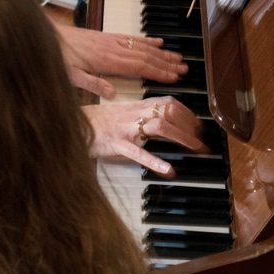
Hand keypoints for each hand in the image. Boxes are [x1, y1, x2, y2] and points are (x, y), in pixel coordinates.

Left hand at [56, 25, 186, 98]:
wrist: (48, 36)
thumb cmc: (58, 58)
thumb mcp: (70, 76)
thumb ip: (92, 84)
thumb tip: (112, 94)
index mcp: (107, 61)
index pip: (139, 67)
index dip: (158, 72)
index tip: (174, 77)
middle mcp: (114, 49)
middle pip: (146, 57)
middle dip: (166, 63)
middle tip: (184, 68)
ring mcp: (112, 41)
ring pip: (142, 47)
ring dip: (161, 53)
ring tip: (178, 57)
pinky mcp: (107, 37)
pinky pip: (132, 39)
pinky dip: (147, 41)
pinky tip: (157, 42)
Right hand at [85, 97, 206, 175]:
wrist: (71, 125)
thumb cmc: (98, 122)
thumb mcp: (123, 113)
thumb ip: (142, 114)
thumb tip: (164, 119)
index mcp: (136, 106)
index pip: (168, 102)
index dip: (187, 112)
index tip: (199, 124)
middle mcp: (134, 113)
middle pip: (169, 111)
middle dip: (189, 124)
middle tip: (202, 140)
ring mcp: (126, 128)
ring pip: (159, 126)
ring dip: (181, 136)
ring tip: (196, 148)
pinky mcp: (116, 144)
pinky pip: (138, 152)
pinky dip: (155, 161)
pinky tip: (169, 171)